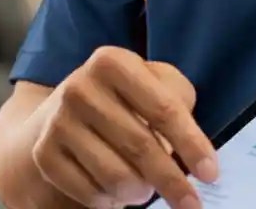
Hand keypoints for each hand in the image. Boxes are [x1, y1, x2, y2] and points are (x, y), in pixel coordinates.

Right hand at [32, 47, 219, 208]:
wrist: (59, 113)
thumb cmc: (123, 100)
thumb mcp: (153, 83)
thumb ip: (178, 102)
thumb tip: (196, 150)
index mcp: (111, 62)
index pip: (163, 109)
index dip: (191, 144)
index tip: (211, 174)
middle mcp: (80, 87)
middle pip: (142, 146)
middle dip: (172, 181)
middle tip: (191, 203)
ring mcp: (58, 121)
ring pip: (117, 176)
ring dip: (140, 192)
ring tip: (145, 189)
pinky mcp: (45, 154)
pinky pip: (90, 193)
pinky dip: (110, 201)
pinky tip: (115, 190)